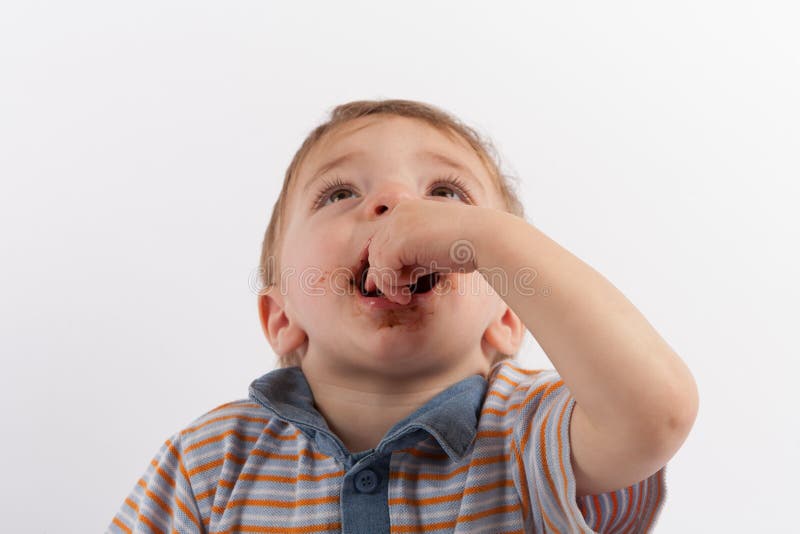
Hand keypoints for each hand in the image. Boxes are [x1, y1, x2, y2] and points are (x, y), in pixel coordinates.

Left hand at [363, 198, 483, 304]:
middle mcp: (399, 212)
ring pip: (377, 261)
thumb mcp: (429, 252)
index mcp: (408, 209)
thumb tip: (372, 282)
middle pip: (376, 250)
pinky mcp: (399, 240)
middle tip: (402, 296)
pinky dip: (392, 285)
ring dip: (389, 284)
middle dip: (385, 276)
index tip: (399, 287)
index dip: (386, 266)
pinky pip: (383, 268)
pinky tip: (408, 292)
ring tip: (406, 296)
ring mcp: (398, 224)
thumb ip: (404, 262)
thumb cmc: (467, 249)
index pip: (383, 240)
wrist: (488, 239)